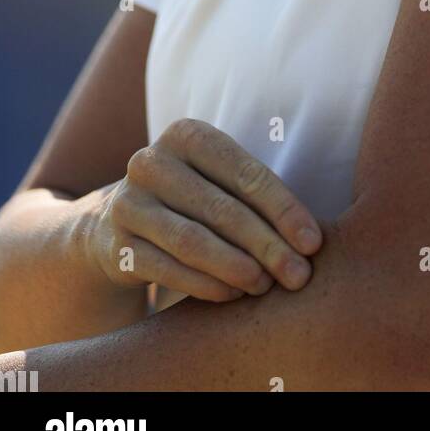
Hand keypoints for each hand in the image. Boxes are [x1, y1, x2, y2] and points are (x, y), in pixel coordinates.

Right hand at [85, 118, 323, 302]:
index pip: (245, 173)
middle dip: (267, 245)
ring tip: (267, 287)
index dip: (284, 209)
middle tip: (300, 275)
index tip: (314, 243)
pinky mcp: (115, 245)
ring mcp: (128, 204)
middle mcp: (151, 162)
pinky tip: (234, 295)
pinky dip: (205, 284)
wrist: (116, 223)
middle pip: (221, 208)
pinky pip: (167, 269)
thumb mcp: (218, 180)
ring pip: (192, 241)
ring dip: (237, 268)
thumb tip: (310, 239)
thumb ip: (257, 196)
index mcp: (186, 135)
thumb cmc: (192, 198)